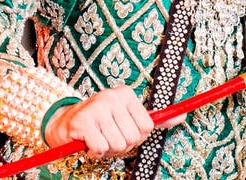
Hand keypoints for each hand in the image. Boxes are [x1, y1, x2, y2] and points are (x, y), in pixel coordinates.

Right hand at [44, 86, 181, 157]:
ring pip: (117, 144)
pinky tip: (88, 141)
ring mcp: (98, 107)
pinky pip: (100, 148)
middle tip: (107, 135)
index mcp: (127, 94)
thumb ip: (154, 120)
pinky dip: (94, 151)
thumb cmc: (102, 124)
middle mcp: (113, 96)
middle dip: (121, 144)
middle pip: (133, 137)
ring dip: (107, 148)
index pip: (147, 127)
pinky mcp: (83, 121)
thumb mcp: (128, 117)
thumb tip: (181, 118)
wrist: (64, 123)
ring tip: (98, 137)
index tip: (122, 130)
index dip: (136, 137)